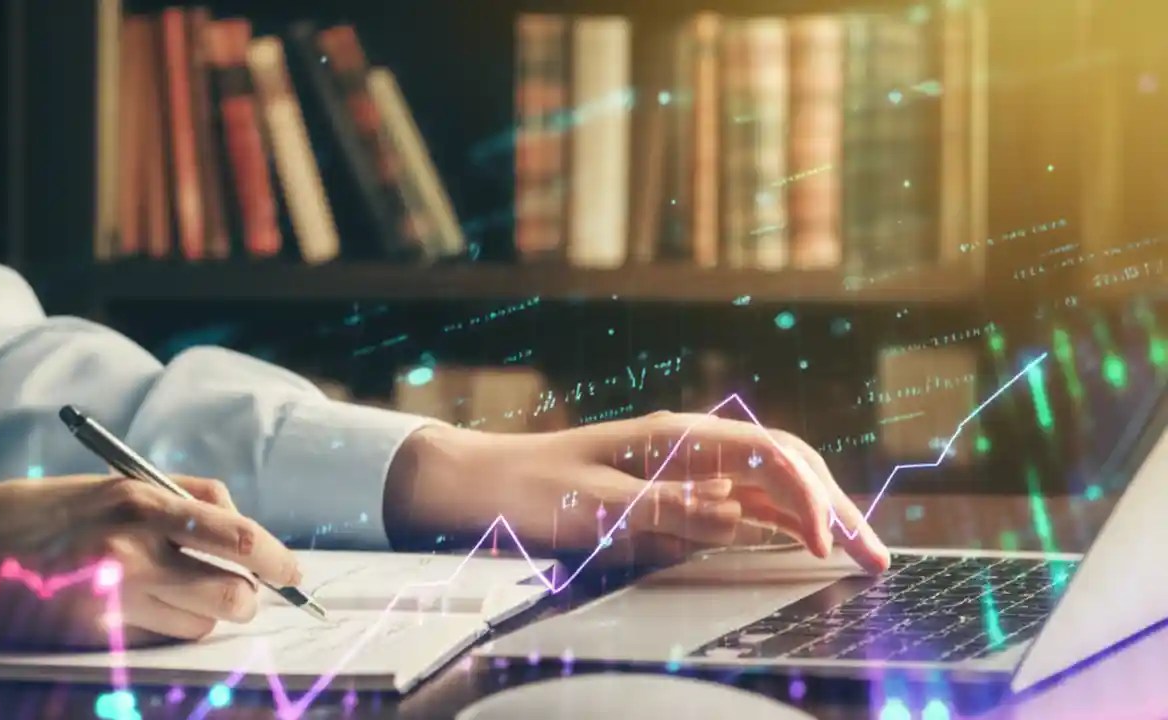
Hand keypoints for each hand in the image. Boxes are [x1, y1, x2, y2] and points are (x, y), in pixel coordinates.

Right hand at [0, 475, 300, 647]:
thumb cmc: (45, 511)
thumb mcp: (114, 484)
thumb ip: (183, 499)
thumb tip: (242, 528)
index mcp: (140, 502)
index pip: (238, 536)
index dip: (276, 559)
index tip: (291, 572)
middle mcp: (130, 552)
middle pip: (231, 593)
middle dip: (245, 595)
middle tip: (240, 590)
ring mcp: (110, 600)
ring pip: (199, 624)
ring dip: (200, 613)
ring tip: (165, 591)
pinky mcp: (93, 638)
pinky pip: (157, 641)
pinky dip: (161, 630)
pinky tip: (132, 608)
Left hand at [387, 413, 889, 573]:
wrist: (481, 484)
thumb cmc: (529, 487)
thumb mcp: (592, 503)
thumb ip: (665, 508)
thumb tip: (737, 514)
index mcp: (676, 436)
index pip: (766, 456)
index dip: (806, 497)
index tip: (823, 543)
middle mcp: (692, 448)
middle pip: (785, 467)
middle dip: (835, 506)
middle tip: (877, 557)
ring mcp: (688, 470)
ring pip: (773, 488)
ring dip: (819, 518)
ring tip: (863, 556)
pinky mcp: (678, 496)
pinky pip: (743, 507)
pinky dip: (783, 525)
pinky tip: (808, 545)